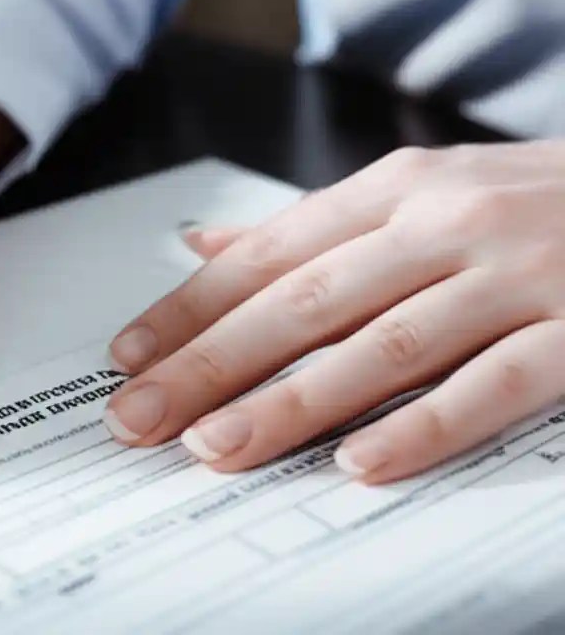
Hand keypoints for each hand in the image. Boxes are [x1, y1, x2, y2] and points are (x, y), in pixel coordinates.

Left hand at [104, 142, 564, 483]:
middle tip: (140, 416)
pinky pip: (492, 384)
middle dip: (210, 364)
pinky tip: (359, 463)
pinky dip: (424, 425)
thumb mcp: (421, 189)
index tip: (128, 356)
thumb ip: (312, 227)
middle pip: (303, 303)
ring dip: (291, 401)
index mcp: (395, 190)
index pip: (267, 257)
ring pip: (380, 346)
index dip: (190, 309)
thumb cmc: (532, 200)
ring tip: (218, 446)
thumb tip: (205, 248)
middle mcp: (443, 224)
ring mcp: (513, 275)